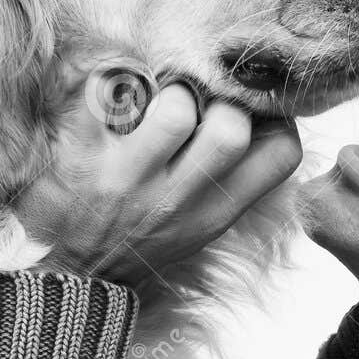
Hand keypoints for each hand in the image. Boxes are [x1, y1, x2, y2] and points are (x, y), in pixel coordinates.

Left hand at [13, 76, 302, 287]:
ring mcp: (129, 180)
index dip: (277, 120)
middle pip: (232, 127)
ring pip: (175, 107)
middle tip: (197, 100)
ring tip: (152, 95)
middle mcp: (178, 198)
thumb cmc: (145, 240)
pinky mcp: (82, 161)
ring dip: (166, 86)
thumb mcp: (201, 225)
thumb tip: (261, 118)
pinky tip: (108, 94)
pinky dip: (108, 80)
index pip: (281, 155)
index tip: (253, 111)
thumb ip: (231, 182)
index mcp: (215, 212)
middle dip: (219, 98)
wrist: (77, 278)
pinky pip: (106, 94)